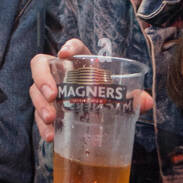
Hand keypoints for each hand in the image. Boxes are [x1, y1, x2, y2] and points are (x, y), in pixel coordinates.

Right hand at [29, 39, 153, 143]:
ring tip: (51, 120)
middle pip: (41, 65)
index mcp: (81, 63)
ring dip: (40, 105)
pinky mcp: (46, 110)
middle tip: (52, 95)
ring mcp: (49, 91)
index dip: (68, 46)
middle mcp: (60, 73)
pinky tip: (50, 136)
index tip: (64, 53)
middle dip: (43, 79)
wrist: (97, 117)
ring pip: (35, 90)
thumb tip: (148, 102)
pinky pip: (38, 115)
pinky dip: (42, 126)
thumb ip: (133, 97)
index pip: (74, 47)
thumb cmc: (105, 97)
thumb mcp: (118, 96)